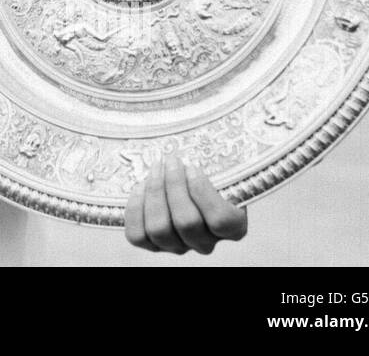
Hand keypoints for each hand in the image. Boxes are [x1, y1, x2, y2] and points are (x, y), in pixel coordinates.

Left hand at [124, 156, 247, 253]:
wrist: (178, 176)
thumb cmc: (202, 164)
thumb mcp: (217, 159)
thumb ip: (217, 154)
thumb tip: (201, 122)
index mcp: (233, 226)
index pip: (221, 220)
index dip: (203, 192)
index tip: (193, 165)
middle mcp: (206, 242)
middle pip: (187, 223)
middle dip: (174, 186)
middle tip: (169, 160)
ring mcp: (178, 246)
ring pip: (160, 230)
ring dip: (154, 194)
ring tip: (155, 168)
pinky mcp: (152, 245)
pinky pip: (137, 236)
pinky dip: (135, 210)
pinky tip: (139, 187)